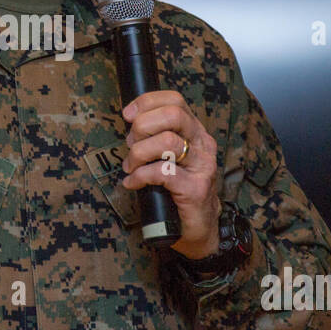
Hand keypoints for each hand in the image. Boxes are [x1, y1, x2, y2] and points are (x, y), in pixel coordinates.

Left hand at [120, 91, 220, 259]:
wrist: (199, 229)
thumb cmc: (178, 191)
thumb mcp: (169, 157)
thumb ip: (156, 138)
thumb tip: (130, 122)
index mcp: (195, 132)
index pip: (175, 100)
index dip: (147, 102)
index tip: (128, 115)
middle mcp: (202, 145)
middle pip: (173, 114)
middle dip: (142, 127)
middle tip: (131, 145)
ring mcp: (202, 166)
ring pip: (168, 141)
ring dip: (139, 153)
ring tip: (131, 167)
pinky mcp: (195, 189)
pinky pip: (162, 172)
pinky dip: (140, 176)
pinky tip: (133, 183)